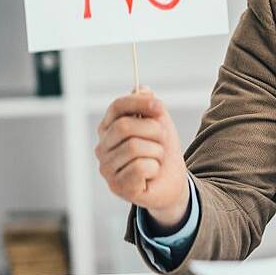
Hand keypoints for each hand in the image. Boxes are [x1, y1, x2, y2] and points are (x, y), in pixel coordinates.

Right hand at [94, 87, 189, 232]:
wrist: (172, 182)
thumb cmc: (162, 152)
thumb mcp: (160, 124)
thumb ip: (150, 107)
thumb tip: (141, 88)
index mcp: (109, 128)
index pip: (117, 106)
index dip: (139, 103)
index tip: (159, 107)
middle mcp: (102, 147)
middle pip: (125, 126)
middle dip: (154, 132)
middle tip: (160, 142)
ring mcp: (107, 168)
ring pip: (135, 147)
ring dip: (156, 152)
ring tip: (155, 159)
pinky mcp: (117, 186)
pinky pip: (140, 167)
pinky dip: (154, 168)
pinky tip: (151, 174)